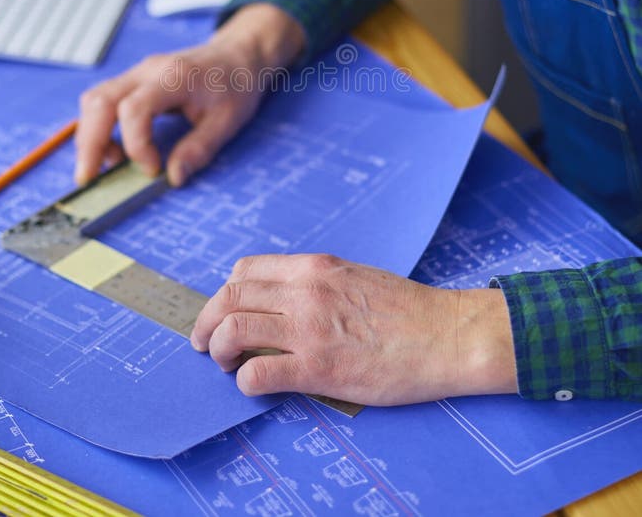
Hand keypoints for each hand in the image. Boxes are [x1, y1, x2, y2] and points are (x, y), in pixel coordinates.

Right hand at [75, 4, 305, 185]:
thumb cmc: (236, 85)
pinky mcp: (134, 81)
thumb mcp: (228, 121)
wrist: (237, 55)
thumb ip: (199, 149)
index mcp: (173, 77)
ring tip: (105, 166)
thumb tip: (173, 178)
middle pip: (99, 101)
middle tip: (88, 178)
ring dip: (90, 135)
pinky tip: (115, 151)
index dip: (135, 145)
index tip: (152, 169)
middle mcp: (147, 70)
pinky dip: (99, 128)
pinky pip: (103, 101)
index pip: (133, 109)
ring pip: (94, 100)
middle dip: (89, 143)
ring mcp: (137, 73)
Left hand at [191, 253, 516, 404]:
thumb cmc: (407, 310)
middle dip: (206, 321)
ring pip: (233, 330)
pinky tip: (254, 385)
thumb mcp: (355, 277)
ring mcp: (311, 328)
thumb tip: (282, 301)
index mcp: (315, 267)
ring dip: (218, 349)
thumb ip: (316, 284)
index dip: (225, 292)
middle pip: (230, 296)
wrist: (448, 334)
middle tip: (203, 342)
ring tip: (225, 364)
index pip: (246, 269)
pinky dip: (245, 381)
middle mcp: (305, 291)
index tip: (223, 311)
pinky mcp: (321, 368)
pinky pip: (259, 372)